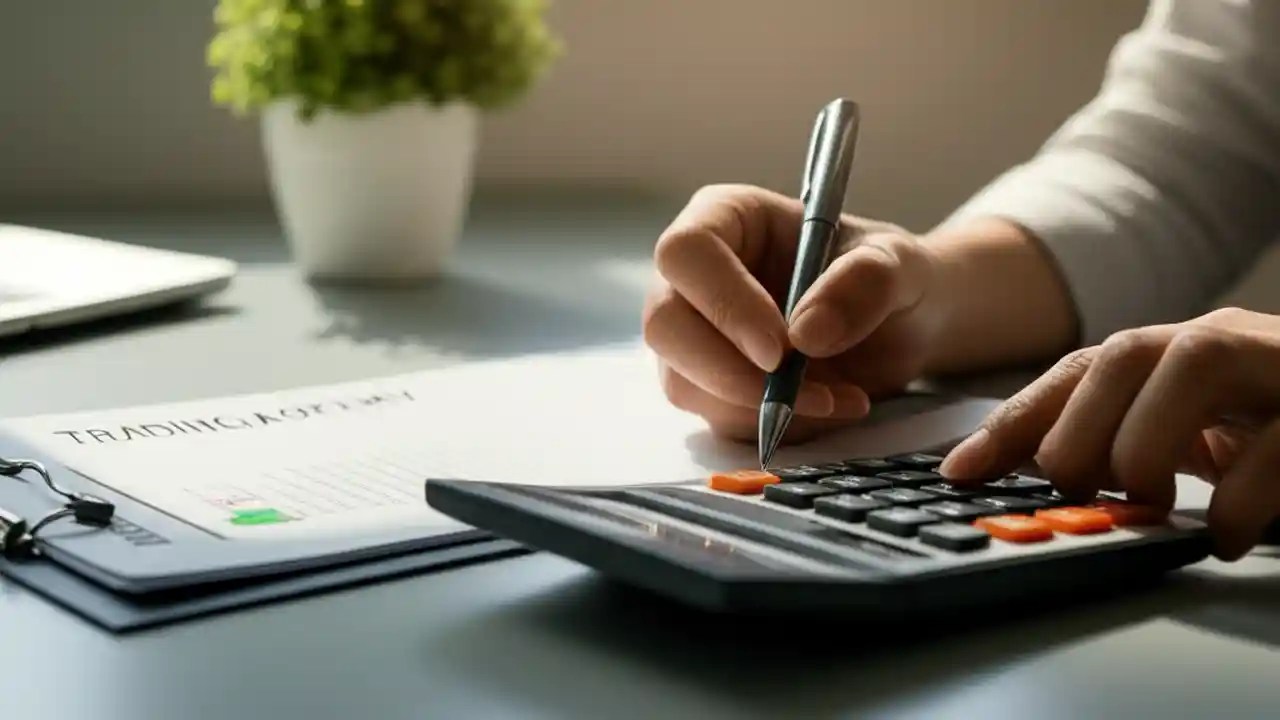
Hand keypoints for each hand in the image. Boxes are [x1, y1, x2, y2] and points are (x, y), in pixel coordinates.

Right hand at [642, 184, 946, 442]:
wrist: (903, 325)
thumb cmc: (891, 275)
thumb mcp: (898, 264)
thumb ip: (863, 284)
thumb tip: (806, 335)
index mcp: (726, 219)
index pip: (687, 255)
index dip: (723, 303)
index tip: (780, 350)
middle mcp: (696, 276)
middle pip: (664, 326)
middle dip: (728, 372)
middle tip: (803, 393)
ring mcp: (696, 334)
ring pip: (685, 383)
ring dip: (762, 406)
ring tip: (839, 396)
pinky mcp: (711, 385)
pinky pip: (719, 418)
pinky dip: (776, 425)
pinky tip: (829, 406)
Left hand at [940, 307, 1279, 559]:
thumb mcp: (1196, 441)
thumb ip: (1132, 447)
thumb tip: (1040, 484)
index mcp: (1176, 358)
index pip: (1076, 372)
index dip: (1013, 420)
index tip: (959, 473)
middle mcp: (1225, 345)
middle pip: (1120, 355)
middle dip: (1077, 434)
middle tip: (1078, 493)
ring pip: (1192, 362)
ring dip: (1146, 444)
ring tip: (1146, 503)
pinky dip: (1239, 496)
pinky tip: (1224, 534)